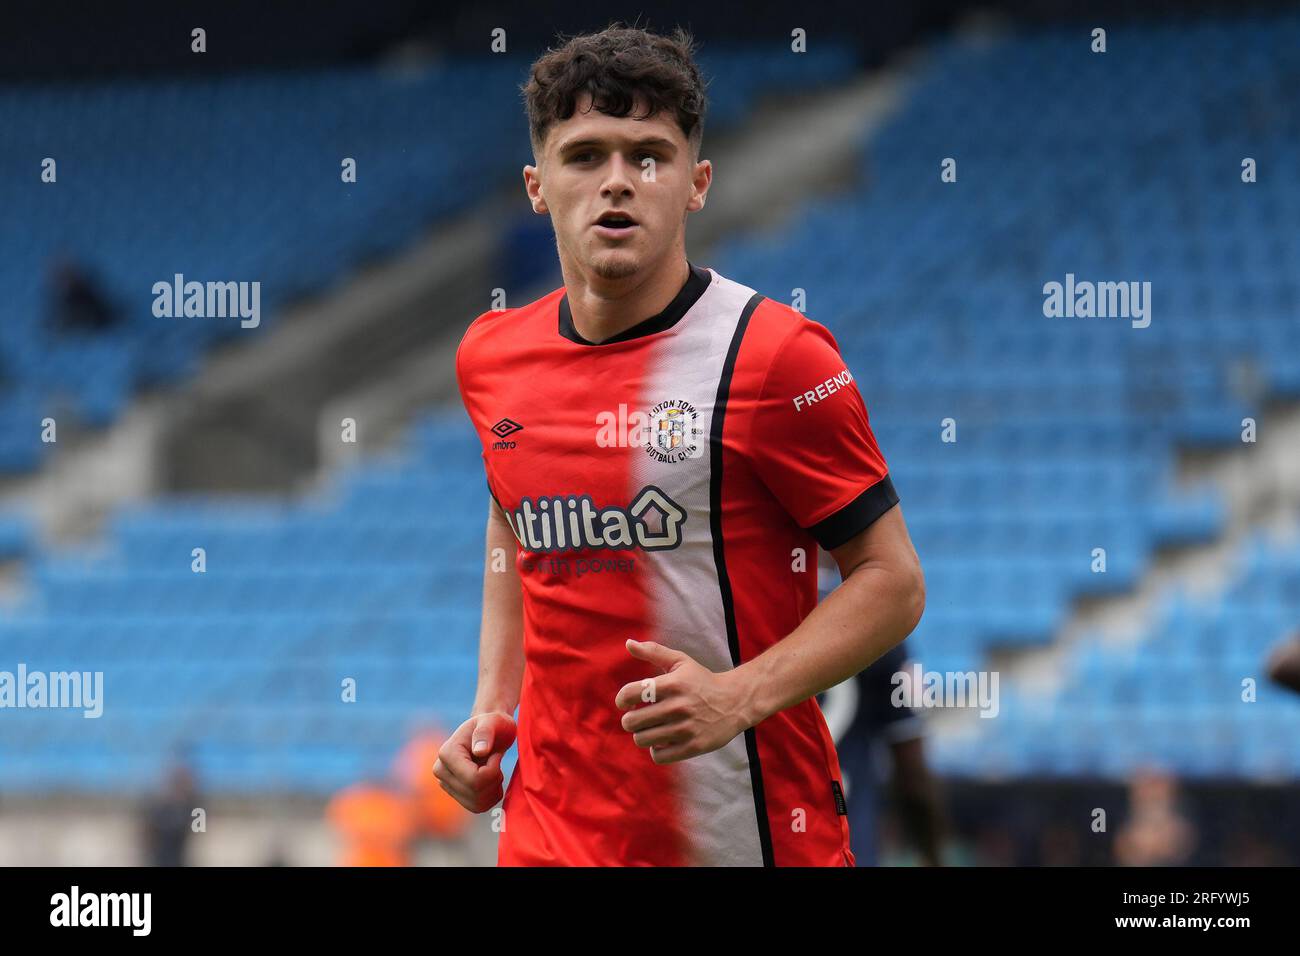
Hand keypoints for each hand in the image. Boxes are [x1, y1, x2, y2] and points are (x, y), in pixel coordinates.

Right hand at [433, 711, 516, 812]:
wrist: (490, 732)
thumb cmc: (493, 724)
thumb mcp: (493, 722)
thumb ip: (485, 733)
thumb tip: (479, 751)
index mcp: (446, 754)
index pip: (474, 779)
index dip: (493, 770)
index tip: (495, 754)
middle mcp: (440, 771)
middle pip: (476, 792)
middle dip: (494, 778)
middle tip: (495, 760)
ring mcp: (446, 785)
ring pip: (478, 803)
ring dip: (493, 788)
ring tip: (493, 768)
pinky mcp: (457, 795)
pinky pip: (479, 807)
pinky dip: (492, 796)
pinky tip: (492, 779)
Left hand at [614, 639, 751, 763]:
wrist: (735, 702)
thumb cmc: (702, 681)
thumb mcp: (681, 661)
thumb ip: (654, 651)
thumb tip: (629, 642)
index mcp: (672, 684)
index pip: (630, 693)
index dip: (621, 699)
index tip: (626, 703)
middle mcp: (678, 706)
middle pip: (632, 721)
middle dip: (630, 720)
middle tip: (638, 717)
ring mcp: (686, 729)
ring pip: (642, 740)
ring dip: (642, 735)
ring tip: (651, 729)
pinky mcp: (693, 747)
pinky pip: (659, 756)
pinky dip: (656, 750)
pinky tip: (662, 741)